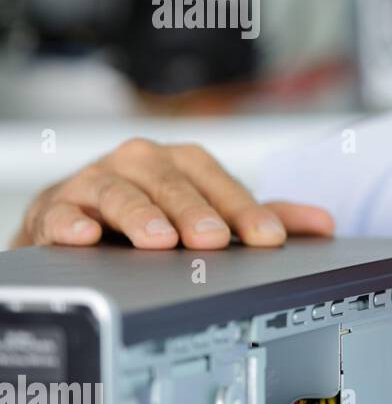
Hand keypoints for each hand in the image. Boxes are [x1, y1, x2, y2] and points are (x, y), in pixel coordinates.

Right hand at [9, 137, 333, 248]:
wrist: (79, 216)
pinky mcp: (57, 208)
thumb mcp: (208, 211)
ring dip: (139, 217)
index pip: (220, 182)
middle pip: (171, 184)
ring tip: (159, 241)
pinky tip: (85, 237)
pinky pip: (61, 213)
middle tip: (213, 239)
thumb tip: (323, 223)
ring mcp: (96, 182)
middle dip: (194, 212)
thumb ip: (261, 216)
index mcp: (182, 162)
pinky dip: (70, 223)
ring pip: (119, 193)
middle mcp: (140, 164)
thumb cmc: (152, 211)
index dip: (245, 210)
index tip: (268, 238)